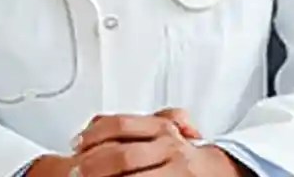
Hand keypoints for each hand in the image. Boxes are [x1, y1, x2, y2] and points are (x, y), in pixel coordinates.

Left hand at [65, 110, 244, 175]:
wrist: (219, 172)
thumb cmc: (180, 153)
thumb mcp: (163, 129)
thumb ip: (135, 123)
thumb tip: (94, 123)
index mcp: (162, 128)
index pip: (120, 126)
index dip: (93, 135)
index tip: (74, 145)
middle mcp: (170, 148)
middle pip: (122, 155)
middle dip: (94, 165)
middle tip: (75, 171)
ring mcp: (176, 171)